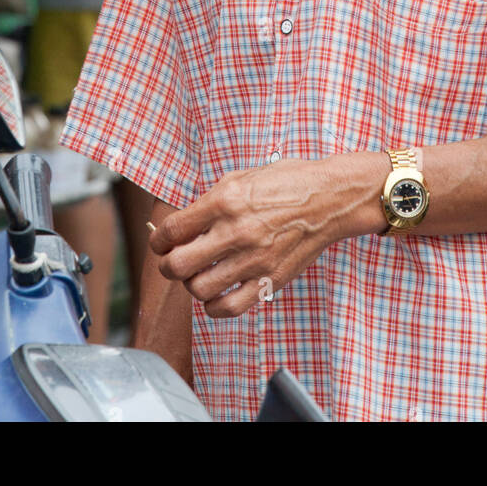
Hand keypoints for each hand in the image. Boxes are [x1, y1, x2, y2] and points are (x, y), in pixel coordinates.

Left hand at [150, 156, 369, 318]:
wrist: (328, 198)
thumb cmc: (285, 182)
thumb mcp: (240, 178)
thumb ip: (209, 202)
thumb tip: (181, 226)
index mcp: (225, 200)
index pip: (172, 231)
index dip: (157, 240)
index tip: (160, 243)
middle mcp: (236, 231)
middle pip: (178, 265)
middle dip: (168, 265)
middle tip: (174, 261)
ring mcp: (254, 259)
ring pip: (199, 289)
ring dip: (191, 284)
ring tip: (199, 274)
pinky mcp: (270, 280)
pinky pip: (230, 307)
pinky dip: (214, 307)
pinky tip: (216, 294)